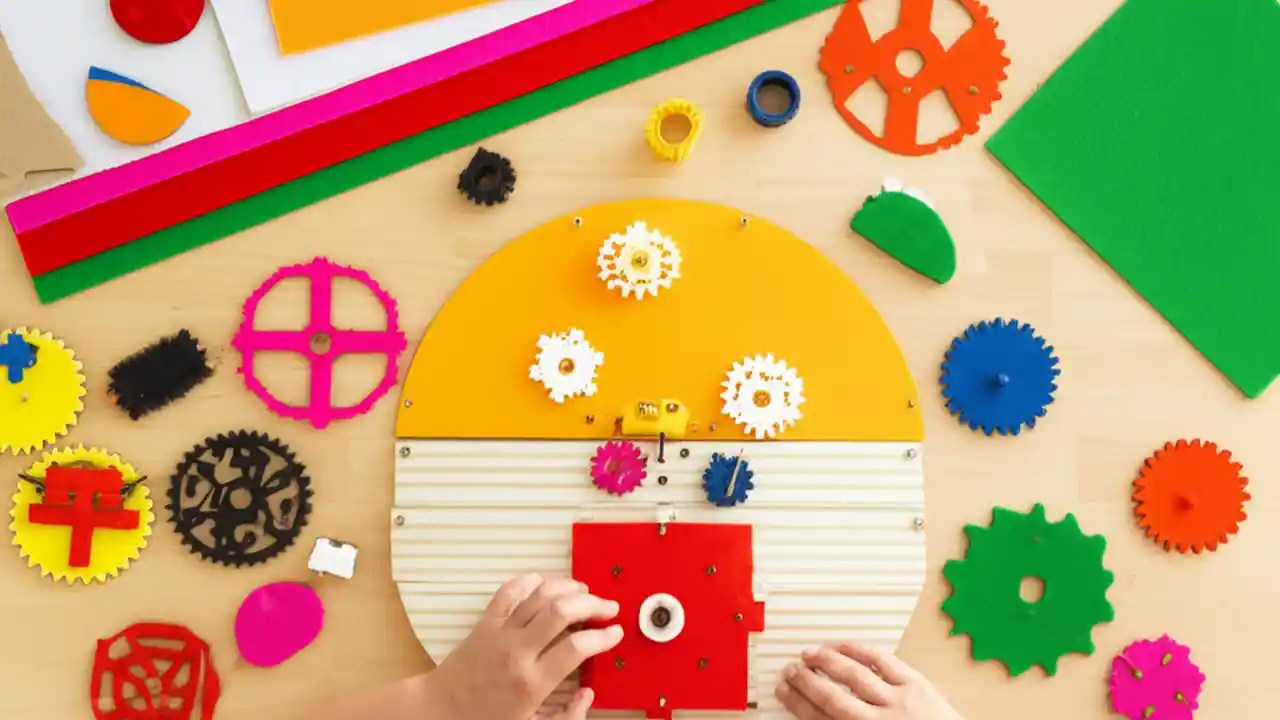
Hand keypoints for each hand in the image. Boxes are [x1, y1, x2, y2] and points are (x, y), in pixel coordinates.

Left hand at [425, 574, 623, 719]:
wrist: (441, 711)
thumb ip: (567, 717)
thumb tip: (588, 695)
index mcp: (532, 682)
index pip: (576, 647)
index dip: (603, 637)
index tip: (615, 633)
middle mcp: (517, 652)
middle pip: (562, 611)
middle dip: (592, 603)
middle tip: (607, 607)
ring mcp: (499, 633)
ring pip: (539, 595)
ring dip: (567, 587)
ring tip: (584, 592)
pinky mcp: (485, 622)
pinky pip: (509, 591)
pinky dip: (530, 580)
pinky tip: (546, 584)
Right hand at [775, 642, 961, 719]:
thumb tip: (818, 714)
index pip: (820, 719)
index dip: (797, 702)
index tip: (783, 689)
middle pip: (832, 697)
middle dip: (806, 681)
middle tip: (790, 669)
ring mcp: (898, 701)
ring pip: (854, 676)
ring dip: (827, 661)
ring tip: (809, 652)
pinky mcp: (916, 684)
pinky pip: (882, 660)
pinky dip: (859, 650)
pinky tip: (842, 644)